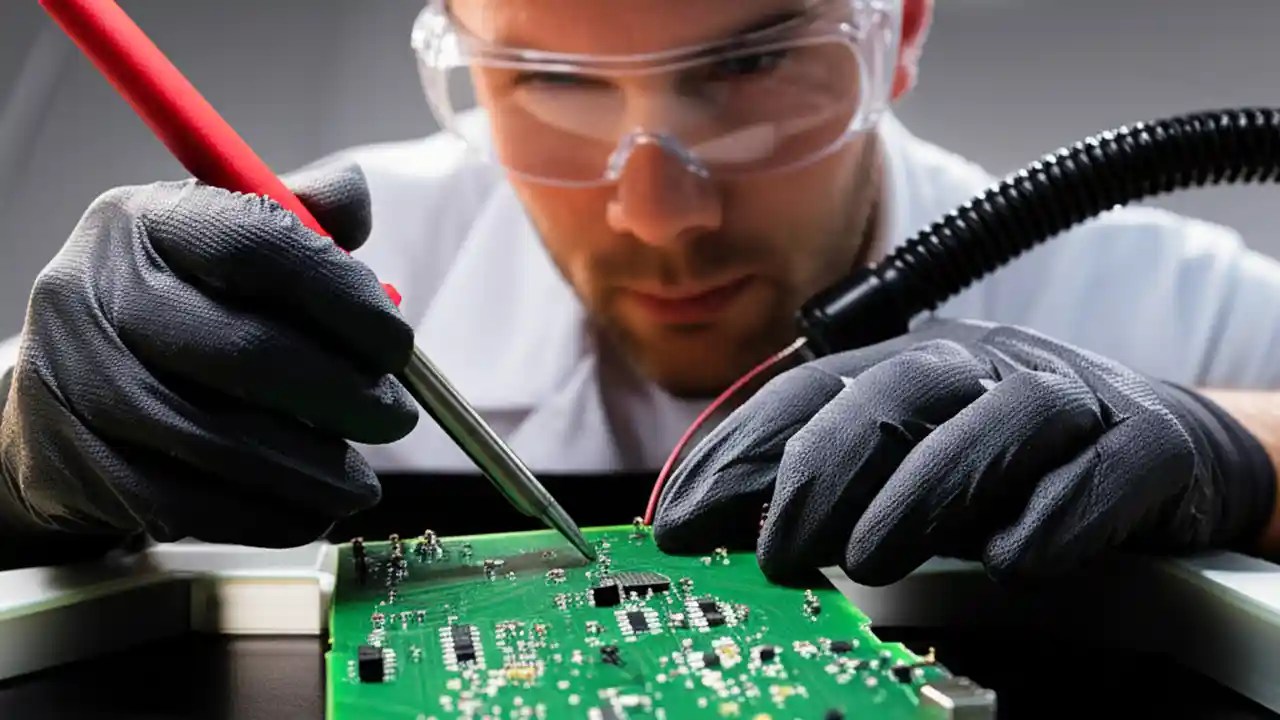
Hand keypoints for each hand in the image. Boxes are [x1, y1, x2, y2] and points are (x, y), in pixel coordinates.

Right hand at [0, 160, 416, 547]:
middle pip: (246, 352)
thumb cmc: (171, 306)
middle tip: (395, 416)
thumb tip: (353, 199)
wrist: (57, 391)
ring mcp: (80, 382)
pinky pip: (191, 504)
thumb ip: (293, 215)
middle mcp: (99, 293)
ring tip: (362, 480)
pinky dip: (269, 516)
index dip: (345, 298)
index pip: (258, 244)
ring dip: (316, 470)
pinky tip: (312, 509)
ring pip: (222, 441)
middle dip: (345, 395)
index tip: (397, 343)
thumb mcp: (219, 238)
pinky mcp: (77, 463)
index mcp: (147, 221)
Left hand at [653, 319, 1274, 584]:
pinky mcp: (1148, 440)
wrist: (1167, 448)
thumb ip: (834, 491)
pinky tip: (1015, 558)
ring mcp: (1067, 396)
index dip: (736, 452)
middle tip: (774, 553)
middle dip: (818, 475)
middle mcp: (980, 367)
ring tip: (869, 560)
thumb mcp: (910, 473)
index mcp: (909, 366)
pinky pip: (1103, 466)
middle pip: (889, 396)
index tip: (678, 519)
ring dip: (922, 494)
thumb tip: (719, 528)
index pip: (803, 394)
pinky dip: (1056, 513)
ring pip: (994, 420)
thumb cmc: (1013, 466)